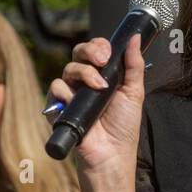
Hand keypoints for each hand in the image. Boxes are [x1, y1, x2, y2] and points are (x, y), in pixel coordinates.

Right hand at [47, 34, 147, 174]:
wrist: (112, 154)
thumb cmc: (123, 127)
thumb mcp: (134, 92)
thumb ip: (134, 65)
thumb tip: (136, 38)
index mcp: (103, 76)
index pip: (95, 50)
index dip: (99, 46)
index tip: (108, 52)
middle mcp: (85, 82)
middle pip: (78, 53)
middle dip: (89, 51)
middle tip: (102, 61)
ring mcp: (71, 94)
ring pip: (68, 69)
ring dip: (84, 74)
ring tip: (99, 89)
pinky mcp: (59, 107)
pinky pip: (55, 88)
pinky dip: (65, 92)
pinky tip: (76, 101)